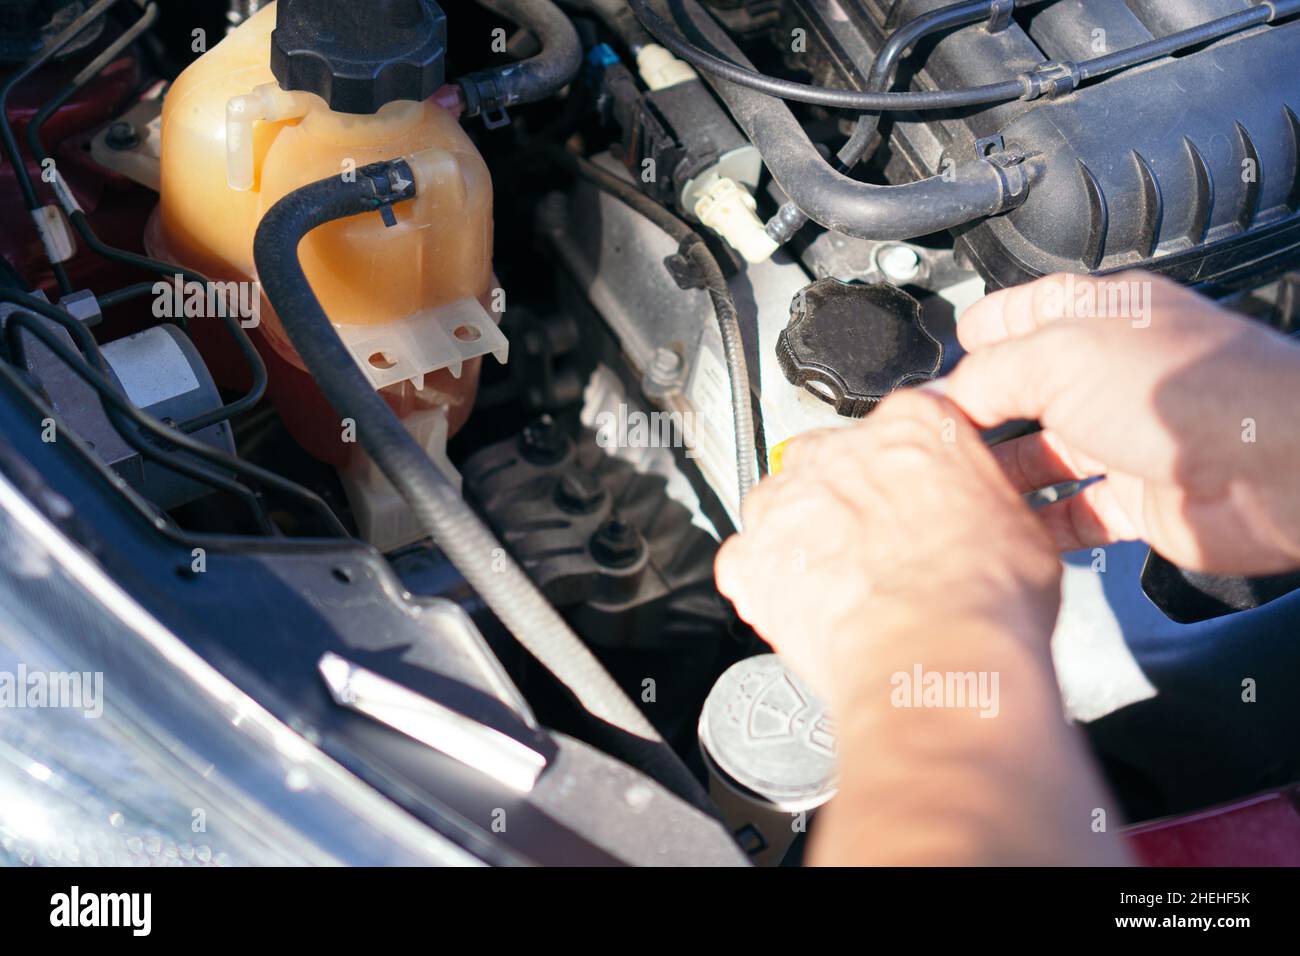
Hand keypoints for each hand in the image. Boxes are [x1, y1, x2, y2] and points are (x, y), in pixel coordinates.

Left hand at [715, 389, 1060, 708]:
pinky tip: (804, 607)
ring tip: (844, 586)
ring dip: (804, 537)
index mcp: (911, 425)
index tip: (914, 496)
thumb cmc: (984, 598)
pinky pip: (746, 561)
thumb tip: (984, 518)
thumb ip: (981, 499)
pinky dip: (765, 582)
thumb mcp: (1019, 527)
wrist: (935, 659)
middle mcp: (838, 450)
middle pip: (833, 462)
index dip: (908, 470)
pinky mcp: (750, 557)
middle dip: (850, 501)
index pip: (901, 425)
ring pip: (783, 506)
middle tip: (881, 550)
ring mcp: (786, 501)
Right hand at [948, 271, 1299, 575]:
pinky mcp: (1140, 496)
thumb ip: (989, 374)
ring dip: (1003, 475)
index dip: (982, 330)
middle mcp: (1114, 374)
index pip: (1027, 313)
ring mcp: (1128, 436)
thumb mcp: (1058, 358)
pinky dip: (1041, 524)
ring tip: (957, 486)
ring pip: (1046, 457)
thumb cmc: (1191, 392)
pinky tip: (1010, 527)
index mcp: (1101, 318)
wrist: (1270, 466)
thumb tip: (945, 399)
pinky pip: (1077, 514)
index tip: (945, 351)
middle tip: (933, 433)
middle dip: (978, 413)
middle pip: (1027, 392)